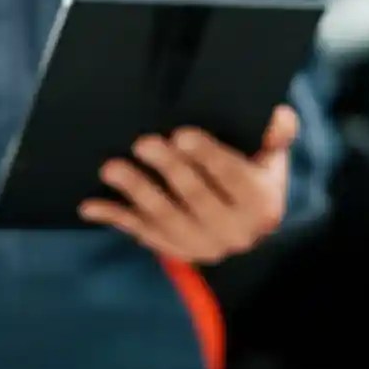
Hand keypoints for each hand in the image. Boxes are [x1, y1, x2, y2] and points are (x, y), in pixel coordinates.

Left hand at [79, 105, 297, 263]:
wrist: (247, 223)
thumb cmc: (255, 173)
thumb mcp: (272, 153)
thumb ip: (277, 133)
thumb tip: (276, 116)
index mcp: (261, 203)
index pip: (233, 176)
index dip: (208, 155)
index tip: (182, 134)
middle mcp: (235, 232)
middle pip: (196, 197)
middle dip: (168, 169)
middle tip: (143, 142)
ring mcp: (203, 247)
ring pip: (165, 218)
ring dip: (137, 192)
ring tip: (112, 167)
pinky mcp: (177, 252)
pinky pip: (143, 233)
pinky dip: (116, 218)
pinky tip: (91, 206)